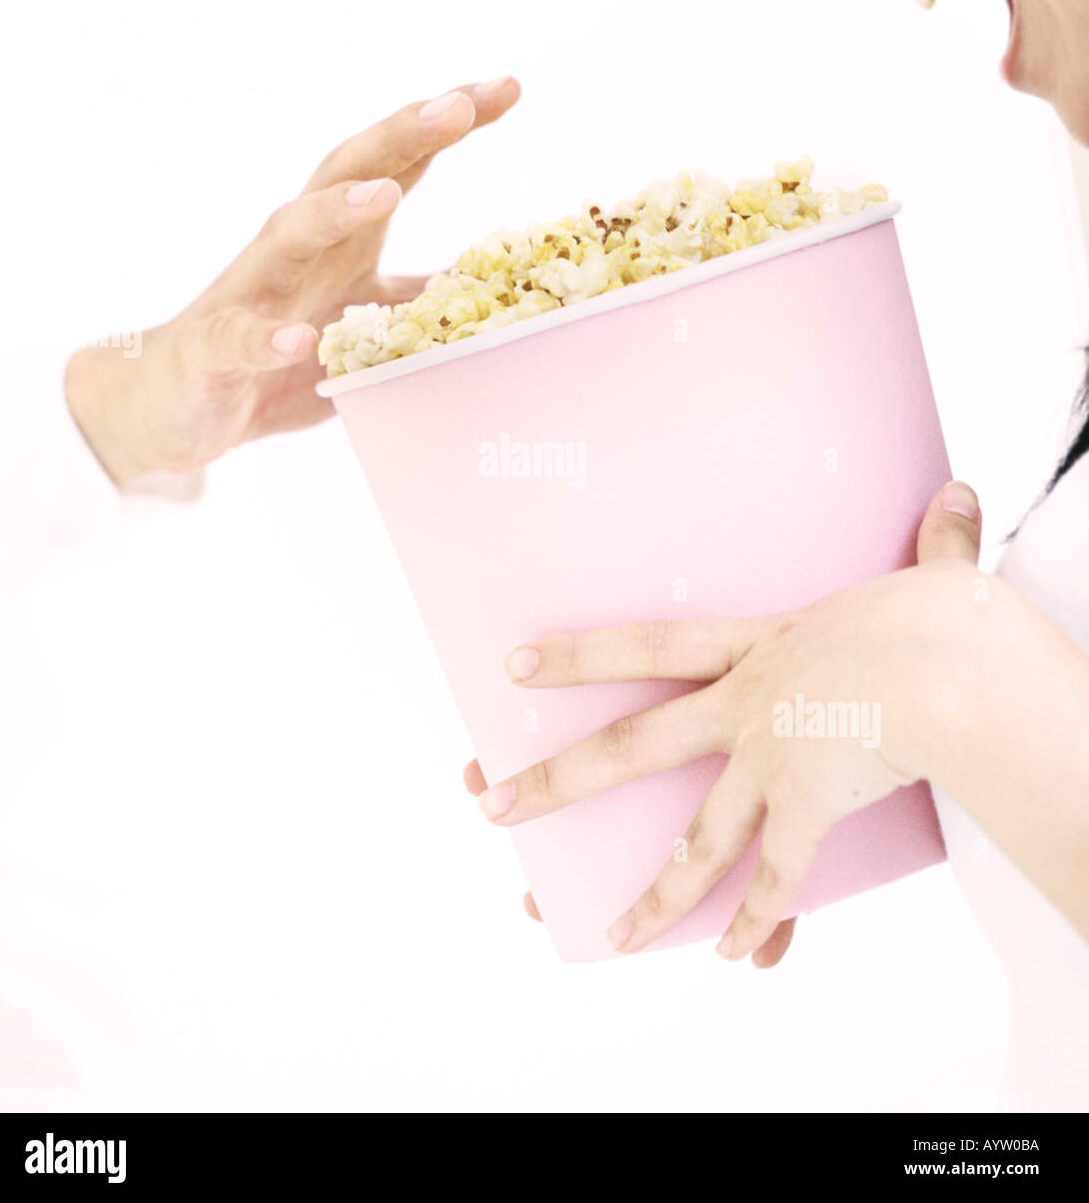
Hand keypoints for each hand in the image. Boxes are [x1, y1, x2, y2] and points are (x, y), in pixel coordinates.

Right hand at [65, 78, 520, 483]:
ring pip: (290, 235)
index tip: (506, 89)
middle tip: (459, 106)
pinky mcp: (216, 348)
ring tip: (383, 194)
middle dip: (403, 135)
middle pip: (349, 173)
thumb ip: (419, 298)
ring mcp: (252, 292)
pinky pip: (240, 338)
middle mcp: (298, 249)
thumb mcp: (364, 323)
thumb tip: (491, 281)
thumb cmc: (280, 353)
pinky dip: (268, 338)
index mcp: (342, 239)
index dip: (447, 126)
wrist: (182, 403)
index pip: (399, 164)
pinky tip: (298, 338)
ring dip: (335, 210)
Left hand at [475, 482, 990, 959]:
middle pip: (630, 747)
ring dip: (656, 895)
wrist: (950, 665)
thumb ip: (936, 543)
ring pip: (698, 839)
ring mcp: (769, 760)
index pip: (647, 648)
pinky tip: (740, 956)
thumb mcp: (925, 573)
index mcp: (759, 646)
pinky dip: (759, 920)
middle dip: (556, 780)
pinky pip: (777, 880)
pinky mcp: (807, 807)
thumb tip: (961, 494)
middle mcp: (744, 706)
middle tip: (490, 805)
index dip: (578, 656)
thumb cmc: (939, 613)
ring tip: (613, 937)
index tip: (513, 667)